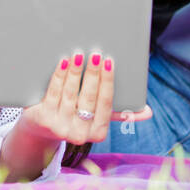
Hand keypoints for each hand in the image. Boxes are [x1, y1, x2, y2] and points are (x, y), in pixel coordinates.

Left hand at [19, 51, 152, 146]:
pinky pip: (53, 93)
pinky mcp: (43, 119)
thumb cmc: (76, 117)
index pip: (106, 103)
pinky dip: (59, 76)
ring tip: (79, 55)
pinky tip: (63, 63)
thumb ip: (120, 113)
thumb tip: (148, 113)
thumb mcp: (98, 117)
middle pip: (88, 98)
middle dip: (93, 74)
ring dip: (76, 72)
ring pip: (70, 94)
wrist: (42, 129)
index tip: (109, 62)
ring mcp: (60, 128)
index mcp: (98, 133)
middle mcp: (80, 134)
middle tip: (96, 54)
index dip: (107, 82)